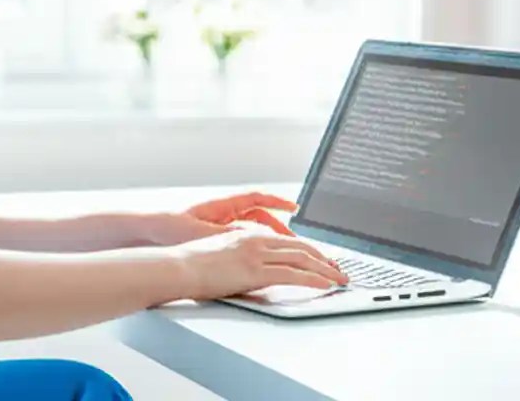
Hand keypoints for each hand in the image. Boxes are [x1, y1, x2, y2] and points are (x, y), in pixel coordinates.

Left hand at [147, 192, 298, 245]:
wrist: (148, 231)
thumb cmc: (171, 226)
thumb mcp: (203, 232)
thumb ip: (229, 235)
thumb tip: (252, 239)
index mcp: (223, 205)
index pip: (257, 198)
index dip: (277, 202)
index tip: (294, 208)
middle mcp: (223, 212)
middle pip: (259, 215)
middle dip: (279, 227)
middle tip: (296, 241)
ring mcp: (218, 224)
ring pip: (251, 229)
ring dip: (267, 238)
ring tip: (283, 252)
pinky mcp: (213, 237)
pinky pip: (240, 239)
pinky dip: (252, 247)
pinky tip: (259, 260)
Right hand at [172, 229, 349, 299]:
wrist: (179, 267)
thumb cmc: (192, 265)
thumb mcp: (222, 254)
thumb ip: (241, 258)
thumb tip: (254, 272)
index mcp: (248, 234)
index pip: (287, 241)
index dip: (309, 251)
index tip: (322, 260)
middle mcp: (256, 239)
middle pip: (300, 247)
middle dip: (323, 259)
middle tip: (338, 270)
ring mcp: (257, 254)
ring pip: (303, 259)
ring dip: (326, 270)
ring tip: (340, 279)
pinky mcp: (256, 270)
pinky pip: (294, 274)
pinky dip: (315, 280)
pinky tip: (326, 285)